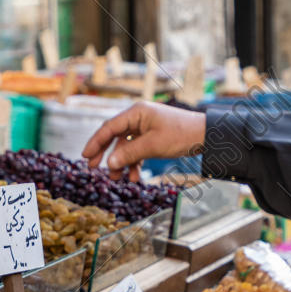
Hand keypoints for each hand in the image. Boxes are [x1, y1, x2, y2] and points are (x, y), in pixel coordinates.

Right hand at [81, 101, 206, 178]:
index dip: (95, 142)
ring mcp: (145, 127)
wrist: (205, 135)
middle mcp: (138, 117)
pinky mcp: (152, 137)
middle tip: (93, 168)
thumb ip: (129, 154)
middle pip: (114, 136)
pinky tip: (133, 176)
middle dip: (104, 153)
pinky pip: (137, 150)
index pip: (109, 127)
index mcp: (136, 113)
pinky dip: (134, 162)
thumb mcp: (153, 146)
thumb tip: (109, 164)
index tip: (85, 156)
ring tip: (117, 179)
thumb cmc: (181, 135)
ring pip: (125, 146)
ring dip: (121, 162)